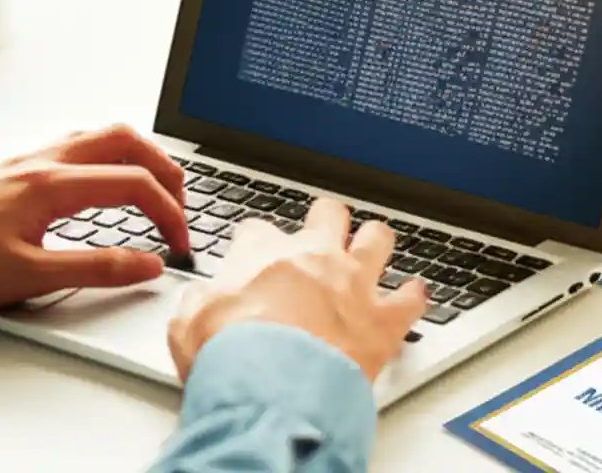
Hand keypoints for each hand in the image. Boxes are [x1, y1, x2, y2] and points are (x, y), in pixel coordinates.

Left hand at [0, 124, 189, 306]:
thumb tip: (148, 265)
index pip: (135, 183)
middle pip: (127, 140)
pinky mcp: (17, 169)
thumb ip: (97, 269)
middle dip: (166, 169)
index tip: (178, 245)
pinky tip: (105, 184)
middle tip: (181, 205)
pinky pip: (78, 145)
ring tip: (155, 189)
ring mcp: (30, 160)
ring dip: (139, 156)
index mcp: (53, 184)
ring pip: (102, 136)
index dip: (169, 214)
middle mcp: (45, 161)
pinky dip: (109, 158)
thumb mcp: (30, 276)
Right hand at [168, 199, 427, 381]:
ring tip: (373, 248)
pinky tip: (414, 295)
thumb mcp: (187, 325)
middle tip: (323, 232)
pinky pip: (411, 298)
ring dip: (375, 243)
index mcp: (263, 253)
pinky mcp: (383, 319)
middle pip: (328, 213)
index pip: (259, 229)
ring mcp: (353, 284)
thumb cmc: (230, 357)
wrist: (272, 389)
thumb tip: (196, 301)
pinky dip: (413, 297)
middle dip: (326, 220)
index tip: (255, 253)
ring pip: (377, 238)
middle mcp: (313, 258)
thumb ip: (196, 303)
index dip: (257, 240)